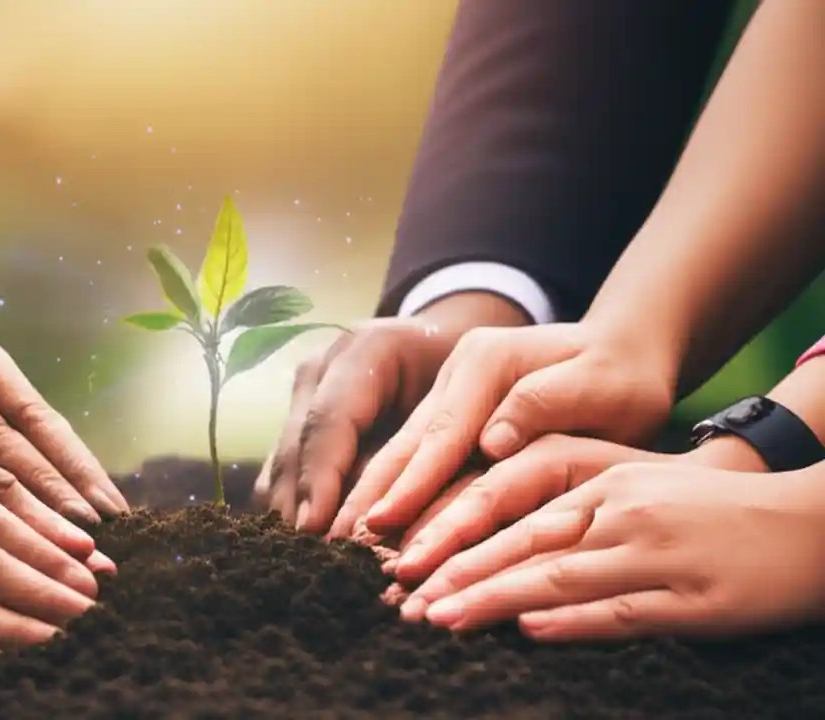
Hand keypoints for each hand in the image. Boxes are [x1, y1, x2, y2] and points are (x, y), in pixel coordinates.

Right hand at [253, 292, 529, 535]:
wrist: (448, 342)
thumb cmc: (470, 373)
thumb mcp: (467, 398)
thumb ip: (433, 444)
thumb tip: (398, 514)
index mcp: (363, 352)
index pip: (330, 421)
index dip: (321, 477)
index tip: (317, 527)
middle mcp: (322, 369)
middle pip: (296, 445)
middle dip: (298, 504)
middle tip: (305, 560)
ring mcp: (302, 394)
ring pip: (280, 461)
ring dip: (288, 512)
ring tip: (303, 563)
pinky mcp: (296, 421)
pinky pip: (281, 470)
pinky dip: (291, 508)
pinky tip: (306, 545)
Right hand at [357, 321, 675, 535]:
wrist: (625, 352)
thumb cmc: (623, 374)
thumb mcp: (603, 382)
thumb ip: (545, 405)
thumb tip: (490, 441)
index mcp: (484, 361)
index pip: (442, 431)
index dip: (412, 482)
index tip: (382, 520)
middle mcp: (454, 375)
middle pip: (406, 443)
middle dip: (371, 494)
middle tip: (336, 541)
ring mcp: (447, 395)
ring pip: (401, 453)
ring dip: (371, 498)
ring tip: (339, 542)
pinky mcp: (450, 418)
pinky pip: (416, 461)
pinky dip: (393, 496)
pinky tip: (372, 530)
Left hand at [404, 462, 824, 640]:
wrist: (803, 522)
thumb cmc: (703, 506)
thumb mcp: (631, 484)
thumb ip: (567, 505)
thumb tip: (496, 539)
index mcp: (600, 476)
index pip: (509, 503)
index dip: (454, 531)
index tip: (406, 558)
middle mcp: (619, 508)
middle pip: (523, 539)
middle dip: (459, 571)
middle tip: (408, 598)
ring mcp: (653, 551)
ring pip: (559, 575)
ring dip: (495, 599)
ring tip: (444, 617)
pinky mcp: (689, 597)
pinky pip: (619, 610)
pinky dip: (571, 621)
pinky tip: (529, 629)